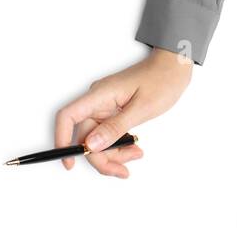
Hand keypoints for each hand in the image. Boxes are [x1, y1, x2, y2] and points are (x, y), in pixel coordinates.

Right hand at [53, 48, 191, 175]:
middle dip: (101, 158)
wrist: (174, 67)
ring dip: (113, 155)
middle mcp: (97, 102)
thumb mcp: (141, 108)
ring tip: (135, 154)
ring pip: (97, 141)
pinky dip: (118, 147)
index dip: (62, 140)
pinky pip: (107, 136)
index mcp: (99, 96)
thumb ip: (115, 128)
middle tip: (121, 170)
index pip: (68, 117)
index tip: (69, 162)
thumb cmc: (162, 80)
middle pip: (85, 137)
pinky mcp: (112, 114)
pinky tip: (133, 148)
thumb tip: (91, 145)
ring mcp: (104, 108)